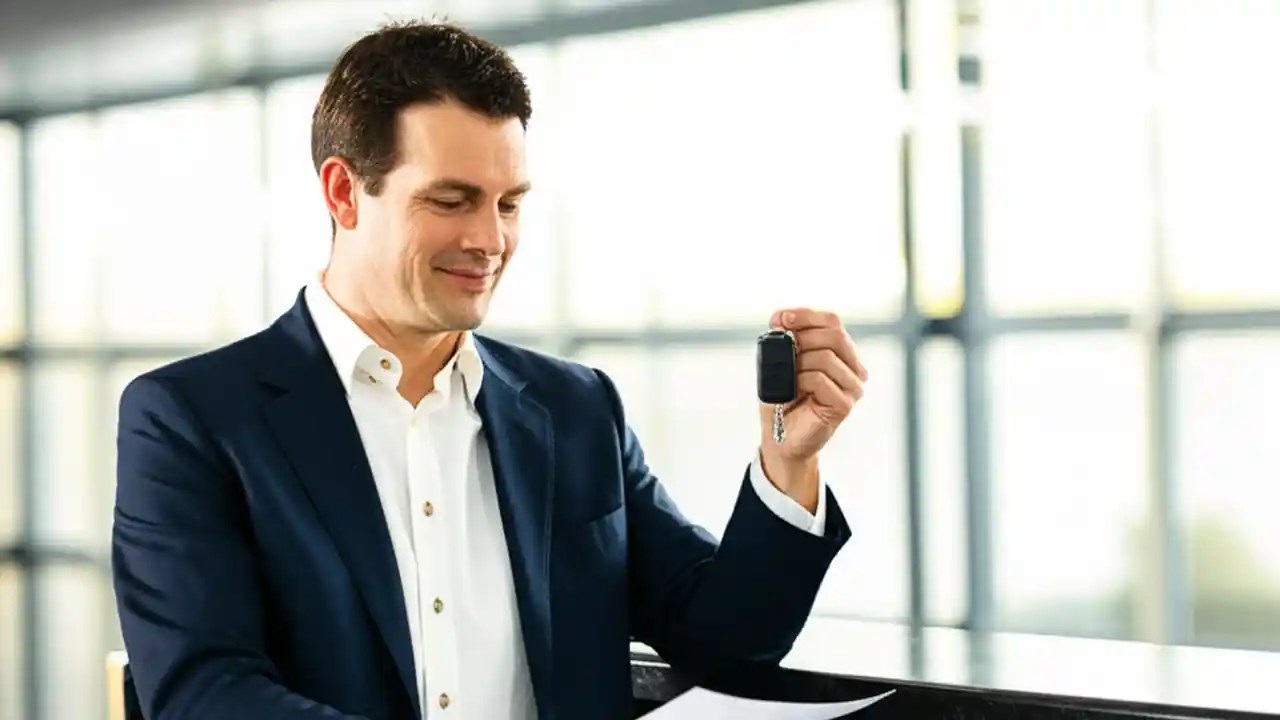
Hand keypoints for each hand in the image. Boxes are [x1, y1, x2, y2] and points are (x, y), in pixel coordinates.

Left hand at [758, 309, 868, 508]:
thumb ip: (784, 339)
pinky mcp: (844, 404)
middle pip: (835, 335)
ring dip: (798, 363)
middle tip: (784, 348)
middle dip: (803, 337)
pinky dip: (800, 380)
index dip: (806, 315)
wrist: (781, 436)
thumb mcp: (781, 362)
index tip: (781, 319)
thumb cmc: (784, 398)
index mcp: (842, 353)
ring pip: (825, 357)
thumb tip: (781, 319)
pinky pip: (819, 379)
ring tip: (788, 378)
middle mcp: (853, 368)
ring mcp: (852, 387)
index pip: (833, 321)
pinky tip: (794, 391)